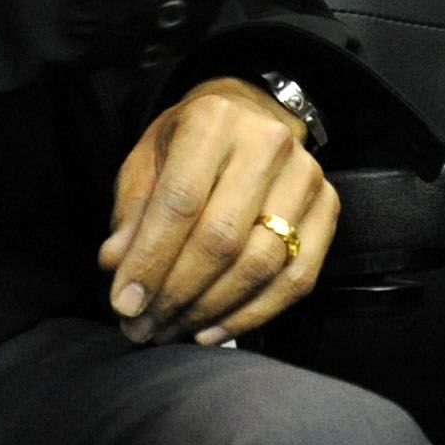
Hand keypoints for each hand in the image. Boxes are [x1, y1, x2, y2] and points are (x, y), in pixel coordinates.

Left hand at [102, 76, 336, 343]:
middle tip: (143, 329)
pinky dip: (252, 314)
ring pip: (260, 264)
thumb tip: (116, 265)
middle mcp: (267, 144)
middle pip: (222, 239)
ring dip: (210, 310)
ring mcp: (305, 176)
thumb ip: (132, 211)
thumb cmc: (189, 142)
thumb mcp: (147, 158)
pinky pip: (296, 278)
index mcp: (213, 121)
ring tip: (171, 331)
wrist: (252, 113)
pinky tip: (213, 330)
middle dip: (176, 295)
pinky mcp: (328, 207)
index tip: (124, 304)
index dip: (150, 260)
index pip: (180, 203)